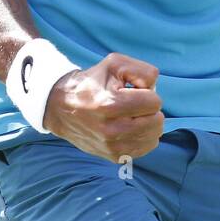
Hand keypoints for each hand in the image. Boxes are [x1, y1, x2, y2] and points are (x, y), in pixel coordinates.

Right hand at [43, 52, 164, 160]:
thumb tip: (155, 90)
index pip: (154, 102)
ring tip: (131, 115)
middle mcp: (112, 130)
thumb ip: (142, 71)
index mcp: (111, 104)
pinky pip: (146, 148)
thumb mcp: (115, 64)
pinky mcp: (114, 157)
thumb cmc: (93, 82)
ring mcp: (113, 146)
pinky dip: (144, 137)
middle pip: (157, 121)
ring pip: (154, 136)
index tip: (133, 91)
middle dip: (149, 109)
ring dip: (148, 123)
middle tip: (133, 104)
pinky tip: (131, 127)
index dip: (148, 93)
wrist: (63, 107)